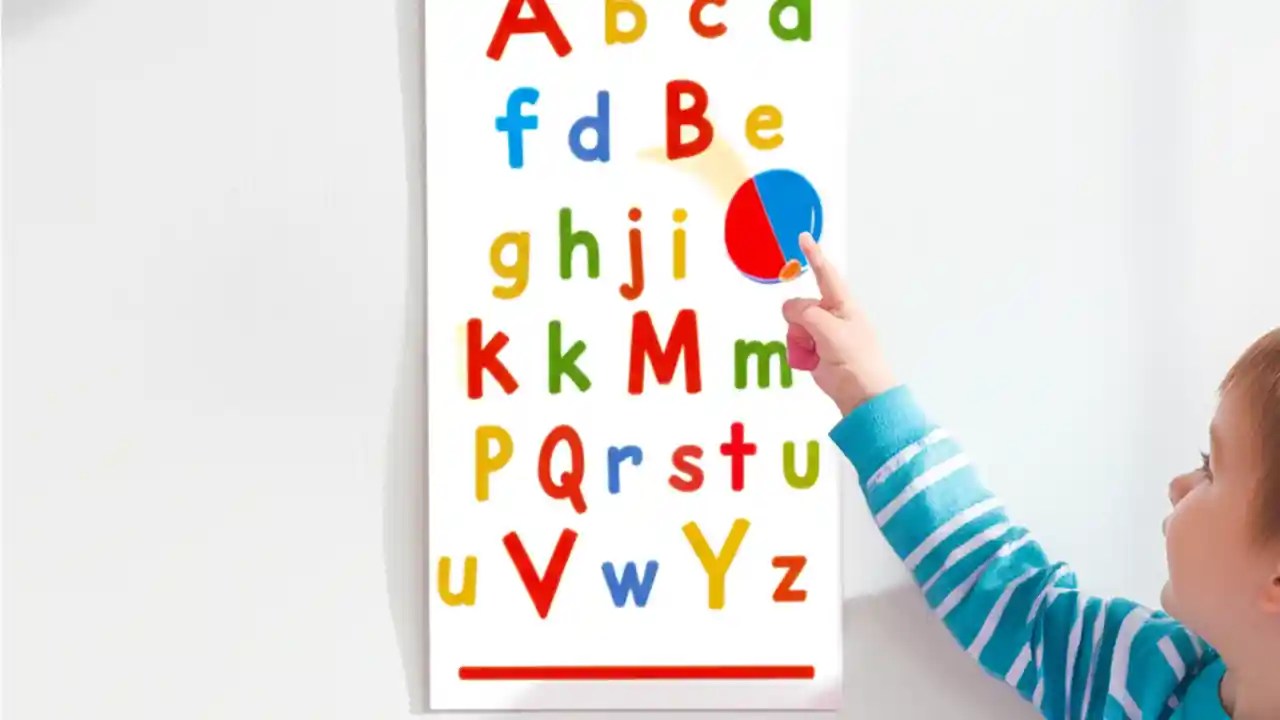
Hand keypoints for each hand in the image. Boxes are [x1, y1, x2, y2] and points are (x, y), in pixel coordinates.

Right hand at [782, 233, 896, 416]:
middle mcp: (832, 315)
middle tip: (813, 341)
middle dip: (798, 323)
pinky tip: (811, 364)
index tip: (803, 238)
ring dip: (798, 342)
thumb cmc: (857, 363)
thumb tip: (789, 309)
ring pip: (794, 326)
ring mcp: (823, 334)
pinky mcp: (816, 351)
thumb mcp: (831, 332)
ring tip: (815, 355)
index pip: (826, 274)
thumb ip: (806, 314)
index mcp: (843, 305)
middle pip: (800, 306)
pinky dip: (798, 354)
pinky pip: (795, 344)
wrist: (862, 397)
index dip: (814, 255)